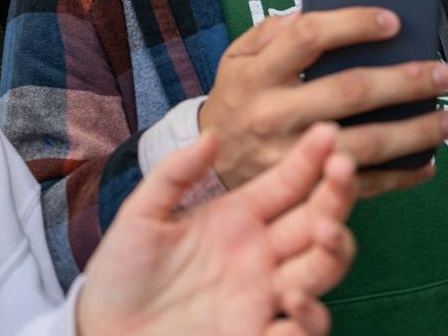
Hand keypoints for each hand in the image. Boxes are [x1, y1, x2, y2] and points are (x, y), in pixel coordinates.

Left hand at [77, 123, 357, 335]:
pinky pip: (304, 329)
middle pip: (318, 219)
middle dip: (337, 194)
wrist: (105, 330)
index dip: (310, 158)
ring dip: (336, 250)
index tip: (328, 130)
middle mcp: (260, 254)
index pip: (287, 183)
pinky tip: (293, 298)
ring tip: (324, 232)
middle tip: (341, 169)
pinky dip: (310, 316)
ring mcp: (265, 296)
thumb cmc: (121, 272)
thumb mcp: (140, 215)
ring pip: (324, 269)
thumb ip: (174, 174)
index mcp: (237, 217)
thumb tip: (212, 134)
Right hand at [198, 8, 447, 196]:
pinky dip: (400, 176)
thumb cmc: (239, 99)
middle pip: (348, 92)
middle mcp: (273, 113)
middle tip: (442, 72)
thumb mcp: (237, 56)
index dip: (352, 25)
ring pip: (363, 144)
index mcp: (258, 73)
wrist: (210, 167)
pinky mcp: (305, 188)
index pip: (307, 37)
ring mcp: (290, 156)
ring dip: (414, 132)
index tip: (393, 20)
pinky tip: (427, 161)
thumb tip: (316, 10)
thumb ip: (272, 30)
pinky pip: (362, 186)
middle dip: (403, 80)